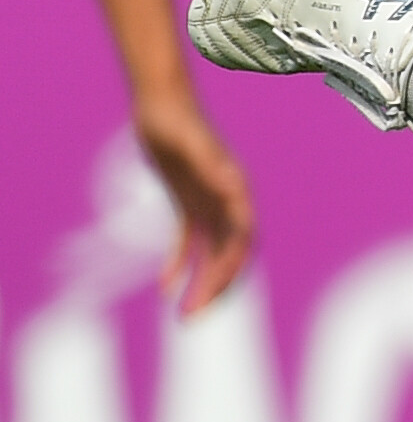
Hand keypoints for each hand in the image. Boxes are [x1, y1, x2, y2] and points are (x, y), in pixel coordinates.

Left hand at [135, 92, 254, 312]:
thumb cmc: (177, 120)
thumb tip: (233, 186)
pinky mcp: (190, 203)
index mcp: (235, 193)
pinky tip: (163, 288)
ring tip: (182, 314)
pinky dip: (178, 265)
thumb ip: (211, 164)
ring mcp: (210, 204)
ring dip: (202, 283)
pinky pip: (188, 242)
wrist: (162, 103)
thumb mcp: (191, 143)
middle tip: (191, 318)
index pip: (240, 242)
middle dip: (215, 288)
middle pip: (230, 256)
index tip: (206, 296)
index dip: (227, 271)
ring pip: (213, 254)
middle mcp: (228, 203)